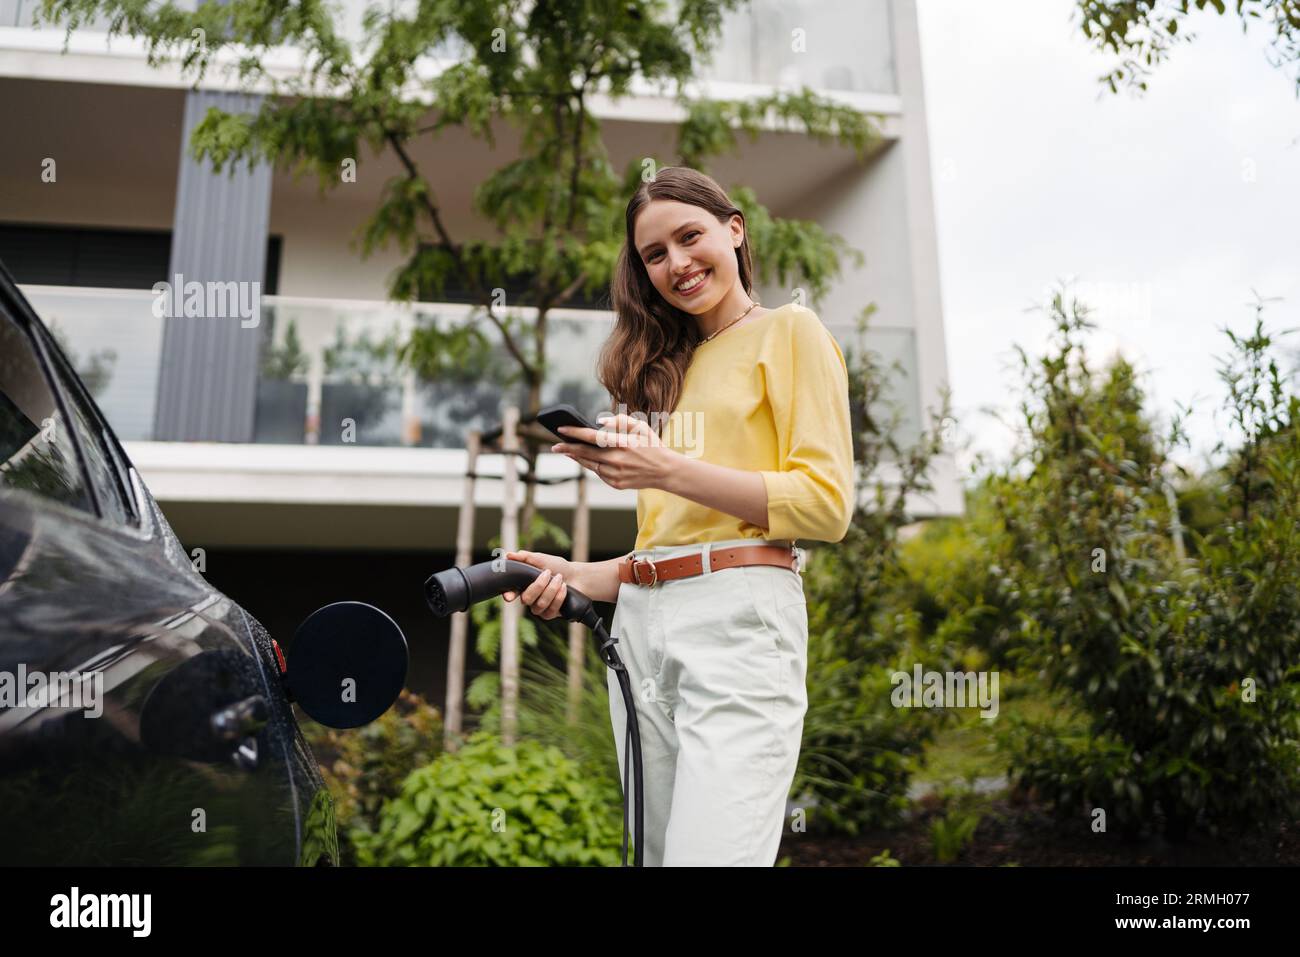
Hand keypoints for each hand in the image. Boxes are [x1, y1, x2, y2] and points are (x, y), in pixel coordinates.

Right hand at [501, 550, 577, 620]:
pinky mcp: (549, 614)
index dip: (508, 594)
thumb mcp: (541, 559)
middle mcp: (528, 598)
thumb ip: (525, 557)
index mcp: (523, 585)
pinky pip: (550, 610)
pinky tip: (564, 588)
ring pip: (539, 605)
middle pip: (526, 599)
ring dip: (551, 589)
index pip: (510, 592)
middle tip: (547, 573)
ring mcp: (538, 607)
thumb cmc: (557, 567)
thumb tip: (508, 555)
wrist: (577, 577)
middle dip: (539, 585)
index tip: (509, 597)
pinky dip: (558, 597)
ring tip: (559, 578)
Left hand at [551, 413, 673, 490]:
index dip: (575, 432)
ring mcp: (616, 474)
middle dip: (567, 448)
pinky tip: (586, 459)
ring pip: (590, 465)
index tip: (561, 428)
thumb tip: (599, 422)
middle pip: (586, 453)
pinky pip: (599, 473)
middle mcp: (617, 460)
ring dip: (577, 458)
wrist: (665, 471)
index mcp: (623, 443)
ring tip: (568, 451)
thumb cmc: (652, 445)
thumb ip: (620, 421)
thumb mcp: (641, 426)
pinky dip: (592, 466)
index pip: (593, 436)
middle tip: (554, 446)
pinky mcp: (616, 483)